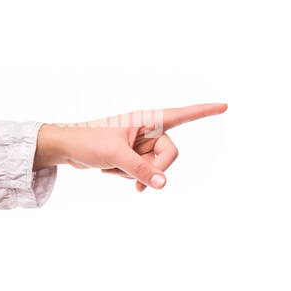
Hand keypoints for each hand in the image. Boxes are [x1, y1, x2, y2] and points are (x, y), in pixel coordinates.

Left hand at [38, 103, 227, 191]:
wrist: (65, 148)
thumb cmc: (88, 142)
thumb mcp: (116, 156)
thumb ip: (141, 170)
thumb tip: (162, 185)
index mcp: (147, 119)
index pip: (182, 115)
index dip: (204, 112)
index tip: (224, 106)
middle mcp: (147, 130)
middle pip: (169, 155)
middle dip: (152, 168)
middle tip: (131, 174)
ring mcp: (140, 144)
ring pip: (154, 167)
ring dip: (133, 173)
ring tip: (111, 165)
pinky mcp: (132, 156)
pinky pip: (141, 172)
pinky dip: (128, 176)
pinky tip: (110, 172)